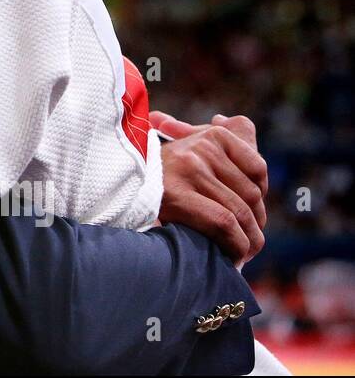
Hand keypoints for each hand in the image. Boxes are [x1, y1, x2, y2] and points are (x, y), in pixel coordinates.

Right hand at [152, 111, 267, 264]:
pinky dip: (234, 246)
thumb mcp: (188, 147)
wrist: (118, 192)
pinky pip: (224, 224)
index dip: (260, 197)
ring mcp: (188, 170)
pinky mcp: (176, 195)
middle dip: (254, 224)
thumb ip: (219, 135)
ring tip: (241, 256)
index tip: (250, 216)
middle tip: (249, 245)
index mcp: (211, 136)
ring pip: (240, 212)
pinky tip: (230, 258)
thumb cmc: (160, 175)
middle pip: (251, 193)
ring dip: (247, 242)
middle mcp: (201, 148)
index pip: (257, 167)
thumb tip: (227, 119)